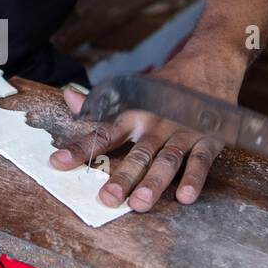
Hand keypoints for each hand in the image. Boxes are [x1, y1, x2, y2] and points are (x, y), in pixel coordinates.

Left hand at [49, 63, 240, 211]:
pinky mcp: (208, 139)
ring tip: (140, 204)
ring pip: (167, 160)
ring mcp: (182, 133)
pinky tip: (185, 196)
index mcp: (134, 115)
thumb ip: (101, 103)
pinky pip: (201, 160)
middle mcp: (155, 125)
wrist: (210, 64)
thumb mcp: (133, 93)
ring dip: (154, 182)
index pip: (104, 134)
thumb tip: (68, 96)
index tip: (57, 162)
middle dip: (123, 177)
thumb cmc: (165, 88)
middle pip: (138, 154)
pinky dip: (194, 178)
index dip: (81, 148)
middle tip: (107, 198)